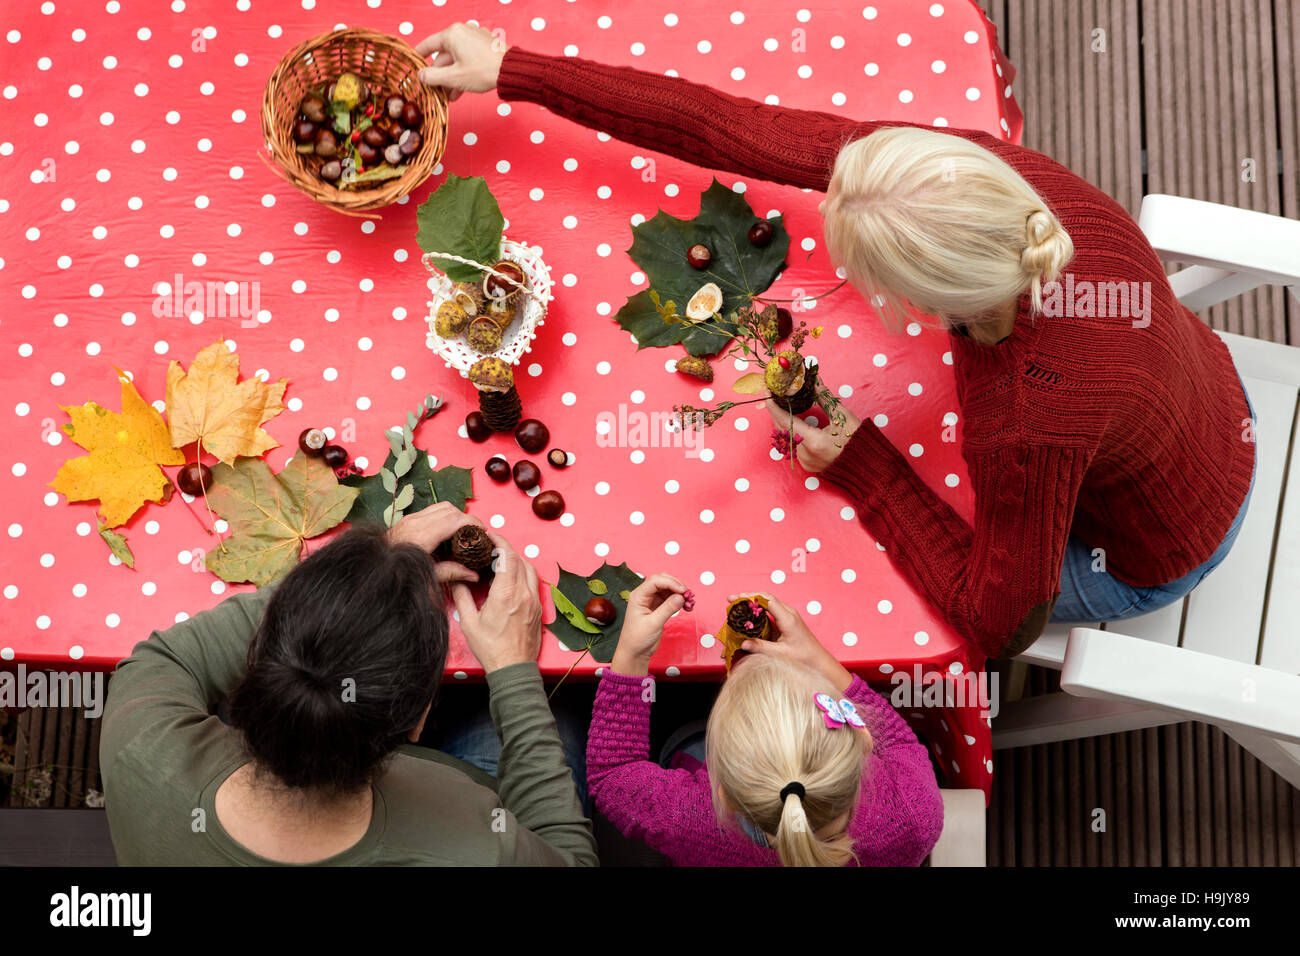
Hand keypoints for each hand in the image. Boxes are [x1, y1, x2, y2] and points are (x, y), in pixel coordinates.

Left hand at [387, 501, 483, 584]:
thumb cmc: (398, 572)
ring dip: (457, 515)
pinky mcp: (408, 519)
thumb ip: (451, 572)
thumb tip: (472, 574)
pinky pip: (433, 510)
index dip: (473, 522)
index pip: (455, 519)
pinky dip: (446, 515)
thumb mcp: (427, 576)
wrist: (374, 567)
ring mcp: (411, 519)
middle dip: (467, 518)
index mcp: (422, 536)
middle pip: (451, 510)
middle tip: (476, 532)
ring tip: (465, 529)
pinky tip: (449, 529)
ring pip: (443, 506)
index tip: (483, 531)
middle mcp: (416, 523)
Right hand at [415, 23, 505, 100]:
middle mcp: (462, 32)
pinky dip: (462, 73)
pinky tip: (460, 91)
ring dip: (451, 78)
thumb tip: (420, 76)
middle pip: (443, 55)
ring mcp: (474, 38)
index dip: (418, 55)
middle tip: (435, 91)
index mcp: (452, 34)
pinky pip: (467, 59)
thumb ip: (433, 77)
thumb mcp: (454, 78)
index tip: (412, 62)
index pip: (428, 44)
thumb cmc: (483, 71)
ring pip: (456, 59)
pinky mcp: (484, 46)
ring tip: (449, 96)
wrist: (511, 71)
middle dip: (440, 76)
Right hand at [451, 533, 541, 672]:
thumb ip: (462, 597)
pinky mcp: (538, 609)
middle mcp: (524, 594)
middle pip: (520, 559)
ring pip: (530, 569)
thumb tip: (457, 580)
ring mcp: (534, 601)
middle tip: (492, 547)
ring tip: (502, 562)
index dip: (500, 542)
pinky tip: (512, 579)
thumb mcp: (468, 622)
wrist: (513, 668)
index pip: (508, 556)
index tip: (490, 536)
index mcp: (506, 594)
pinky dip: (524, 574)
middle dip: (507, 549)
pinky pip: (534, 583)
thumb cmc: (491, 648)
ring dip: (517, 561)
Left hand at [610, 573, 687, 675]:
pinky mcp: (658, 608)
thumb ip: (667, 609)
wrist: (635, 653)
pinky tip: (686, 606)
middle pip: (663, 581)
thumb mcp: (653, 623)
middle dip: (677, 586)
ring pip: (668, 589)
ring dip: (680, 593)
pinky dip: (679, 600)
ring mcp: (651, 601)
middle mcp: (644, 596)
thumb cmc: (637, 639)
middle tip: (689, 595)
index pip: (656, 581)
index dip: (671, 583)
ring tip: (690, 602)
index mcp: (638, 596)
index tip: (683, 590)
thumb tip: (680, 597)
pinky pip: (671, 599)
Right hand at [733, 592, 853, 694]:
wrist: (818, 660)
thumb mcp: (780, 654)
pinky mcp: (787, 620)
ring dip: (753, 602)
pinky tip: (749, 616)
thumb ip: (761, 647)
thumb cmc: (803, 657)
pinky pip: (771, 610)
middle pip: (765, 597)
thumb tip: (743, 643)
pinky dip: (758, 610)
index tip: (734, 598)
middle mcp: (788, 613)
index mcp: (787, 618)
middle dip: (747, 597)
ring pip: (768, 602)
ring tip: (737, 607)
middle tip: (731, 601)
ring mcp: (789, 615)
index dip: (749, 596)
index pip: (766, 599)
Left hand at [765, 397, 861, 473]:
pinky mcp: (808, 466)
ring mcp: (806, 462)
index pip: (786, 421)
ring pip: (788, 439)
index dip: (774, 406)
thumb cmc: (859, 441)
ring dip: (785, 423)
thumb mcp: (843, 416)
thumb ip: (824, 398)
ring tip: (784, 406)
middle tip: (775, 396)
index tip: (768, 393)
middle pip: (783, 430)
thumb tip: (814, 380)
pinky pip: (794, 447)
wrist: (868, 468)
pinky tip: (795, 423)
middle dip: (777, 412)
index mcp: (814, 442)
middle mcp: (806, 454)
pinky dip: (793, 434)